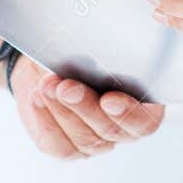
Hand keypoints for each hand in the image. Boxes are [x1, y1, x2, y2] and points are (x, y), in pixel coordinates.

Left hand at [10, 55, 164, 157]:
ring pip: (84, 139)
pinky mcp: (69, 148)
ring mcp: (97, 142)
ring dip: (62, 110)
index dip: (129, 114)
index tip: (109, 100)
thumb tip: (120, 34)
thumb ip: (114, 44)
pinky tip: (38, 98)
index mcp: (143, 103)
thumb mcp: (100, 40)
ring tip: (46, 84)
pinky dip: (46, 120)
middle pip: (111, 131)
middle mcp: (123, 127)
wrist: (49, 62)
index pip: (145, 120)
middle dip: (86, 107)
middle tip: (66, 87)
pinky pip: (59, 145)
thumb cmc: (83, 48)